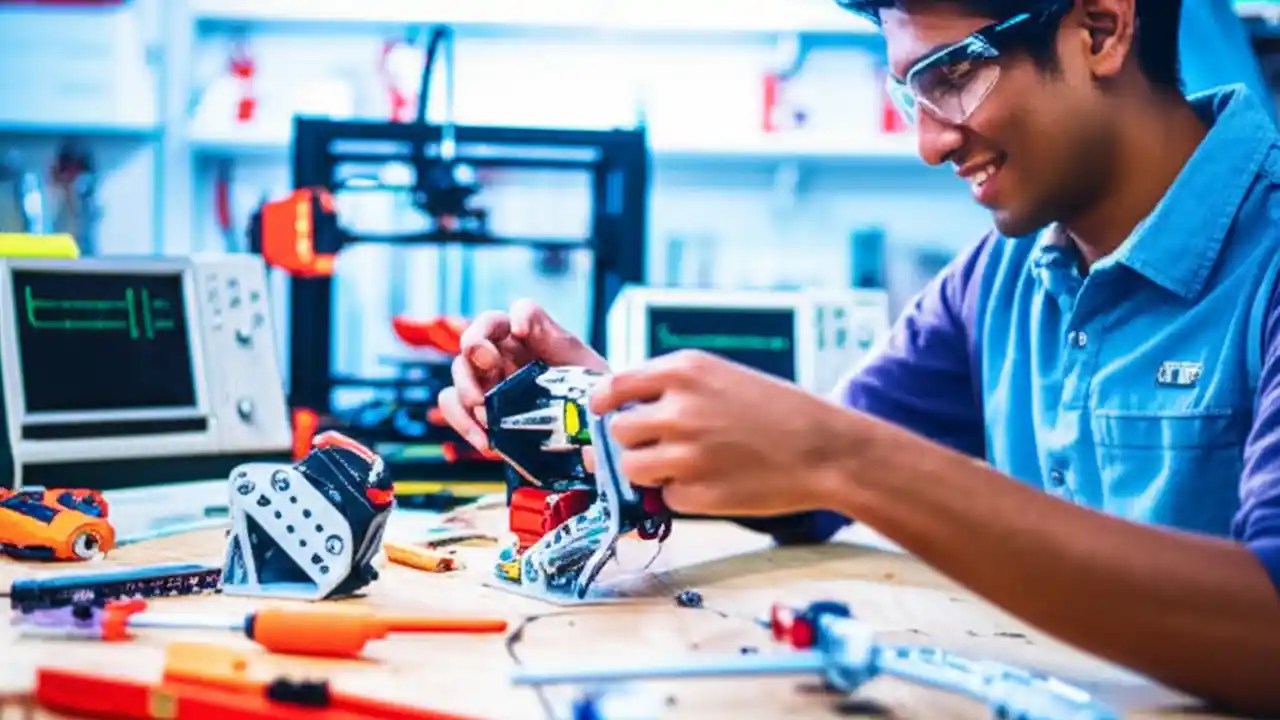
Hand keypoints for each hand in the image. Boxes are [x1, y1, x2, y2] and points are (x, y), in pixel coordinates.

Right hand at [438, 299, 607, 449]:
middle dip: (476, 345)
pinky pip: (453, 406)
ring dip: (466, 388)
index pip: (523, 311)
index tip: (521, 331)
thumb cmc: (591, 405)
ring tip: (486, 414)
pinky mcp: (477, 410)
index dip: (520, 316)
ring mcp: (488, 381)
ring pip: (459, 369)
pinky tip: (486, 442)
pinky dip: (462, 422)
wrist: (585, 445)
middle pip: (478, 334)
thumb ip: (563, 345)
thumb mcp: (591, 375)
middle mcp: (508, 354)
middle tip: (489, 365)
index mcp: (537, 339)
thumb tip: (528, 329)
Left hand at [587, 350, 853, 516]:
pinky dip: (681, 495)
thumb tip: (623, 412)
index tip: (601, 412)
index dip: (604, 403)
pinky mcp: (696, 493)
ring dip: (649, 471)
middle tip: (661, 445)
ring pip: (631, 468)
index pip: (614, 386)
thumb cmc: (780, 412)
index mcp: (684, 372)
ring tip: (686, 466)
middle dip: (633, 441)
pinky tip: (715, 482)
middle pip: (619, 432)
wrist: (826, 449)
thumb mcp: (724, 377)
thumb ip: (674, 389)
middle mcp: (678, 409)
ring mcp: (684, 454)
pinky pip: (666, 497)